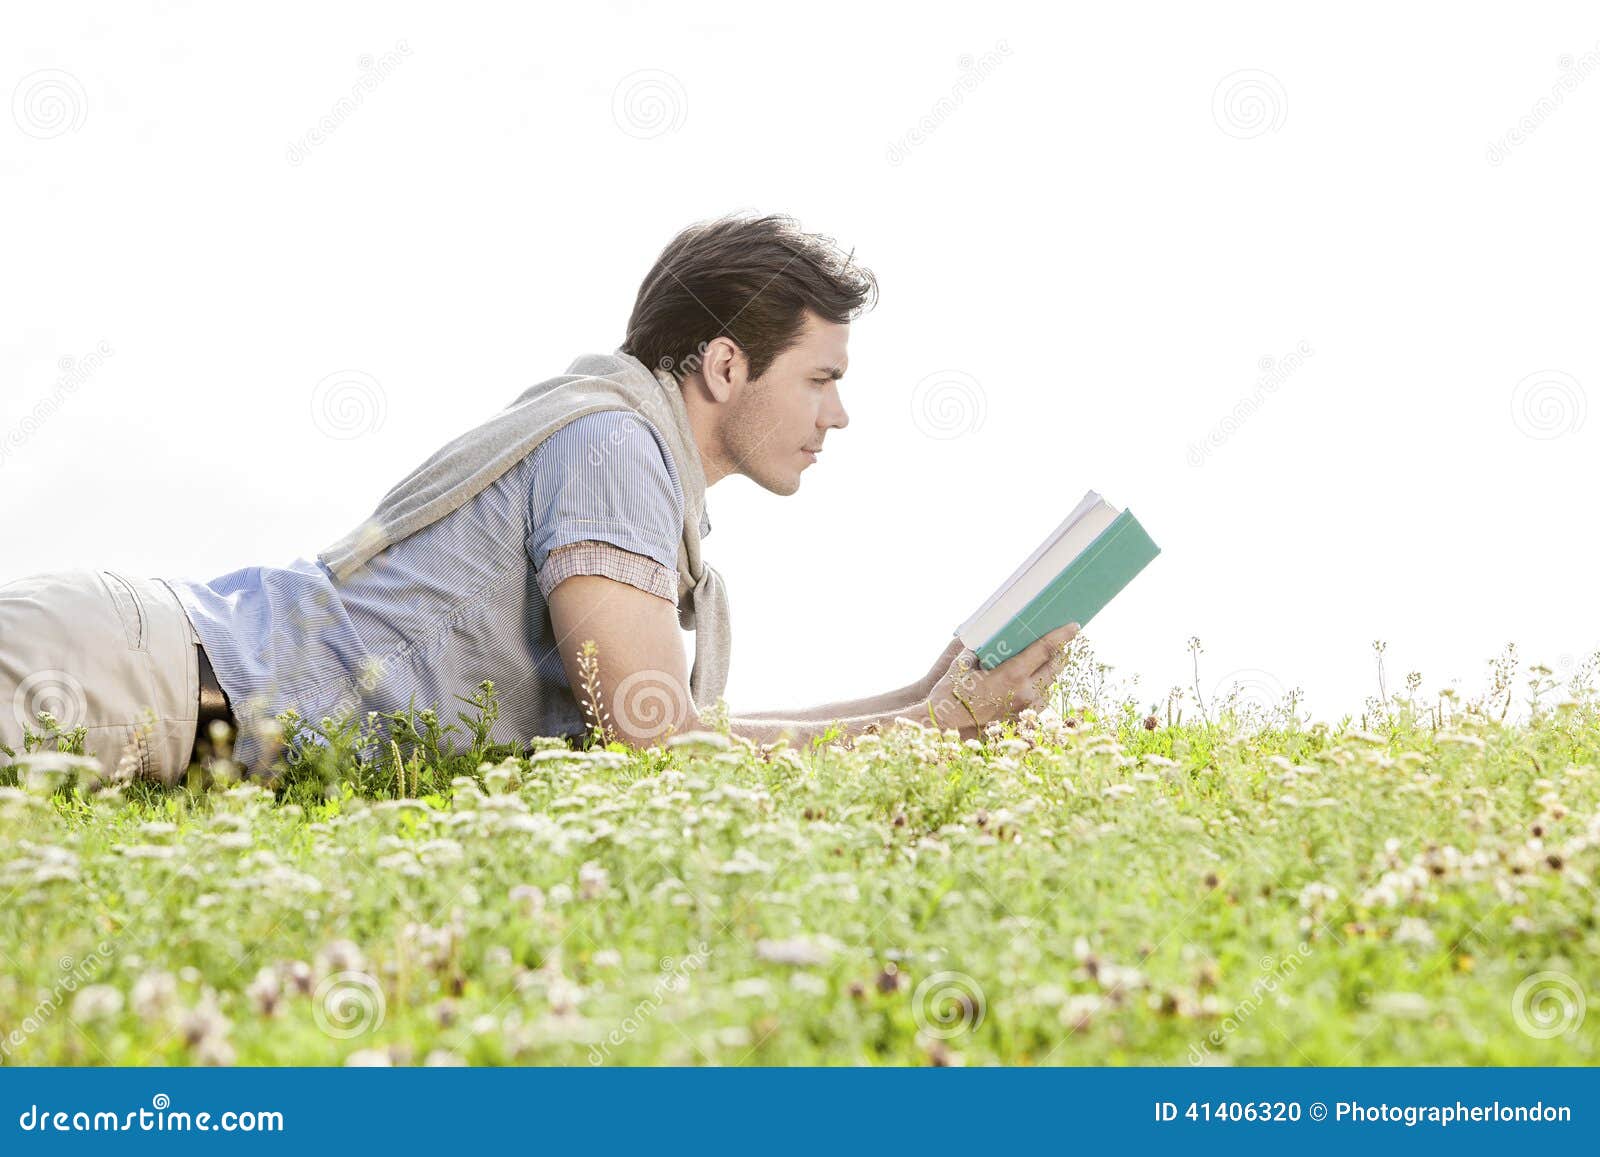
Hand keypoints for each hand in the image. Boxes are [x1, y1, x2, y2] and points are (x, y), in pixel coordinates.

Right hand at [923, 623, 1079, 738]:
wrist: (944, 725)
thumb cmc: (951, 692)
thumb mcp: (964, 663)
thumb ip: (983, 647)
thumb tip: (994, 633)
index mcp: (1012, 675)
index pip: (1046, 649)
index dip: (1062, 635)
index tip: (1074, 625)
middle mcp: (1025, 693)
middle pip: (1055, 667)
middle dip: (1061, 651)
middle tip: (1063, 639)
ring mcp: (1027, 708)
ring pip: (1050, 683)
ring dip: (1050, 670)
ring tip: (1046, 659)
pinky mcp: (1024, 720)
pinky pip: (1041, 698)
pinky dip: (1040, 686)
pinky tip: (1032, 680)